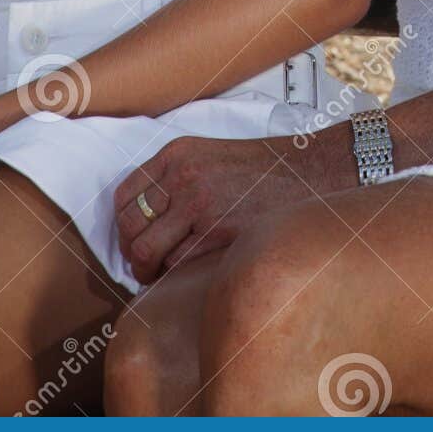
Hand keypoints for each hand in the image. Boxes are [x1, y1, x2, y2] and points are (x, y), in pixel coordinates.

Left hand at [114, 124, 356, 283]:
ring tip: (160, 276)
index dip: (122, 226)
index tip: (131, 240)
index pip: (124, 195)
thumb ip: (177, 178)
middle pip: (130, 227)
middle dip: (131, 253)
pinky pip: (178, 265)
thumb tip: (148, 221)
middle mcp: (183, 175)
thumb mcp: (211, 156)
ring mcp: (199, 203)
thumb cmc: (265, 168)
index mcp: (177, 153)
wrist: (310, 170)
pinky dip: (175, 276)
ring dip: (150, 270)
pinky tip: (185, 277)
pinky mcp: (218, 231)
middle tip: (143, 266)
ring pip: (148, 251)